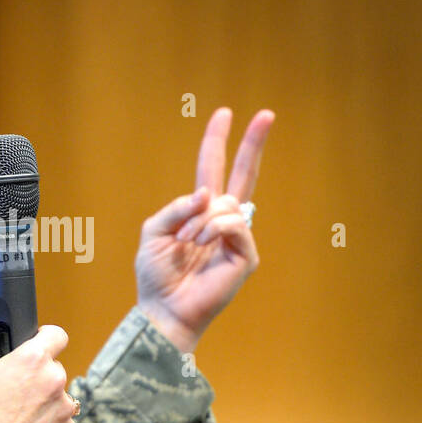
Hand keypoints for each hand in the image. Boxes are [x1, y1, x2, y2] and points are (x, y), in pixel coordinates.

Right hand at [0, 325, 79, 422]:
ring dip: (46, 405)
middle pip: (54, 370)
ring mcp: (64, 408)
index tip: (41, 345)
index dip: (47, 338)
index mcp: (32, 360)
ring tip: (21, 420)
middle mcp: (54, 380)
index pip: (57, 335)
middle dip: (39, 379)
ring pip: (59, 399)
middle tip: (18, 394)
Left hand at [134, 107, 274, 353]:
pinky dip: (211, 230)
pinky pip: (233, 224)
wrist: (163, 308)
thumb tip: (206, 194)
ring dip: (200, 220)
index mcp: (199, 212)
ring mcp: (237, 238)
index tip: (223, 113)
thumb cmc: (157, 274)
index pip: (213, 170)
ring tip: (186, 242)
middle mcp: (222, 221)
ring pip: (227, 205)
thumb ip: (177, 207)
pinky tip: (198, 246)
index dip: (216, 142)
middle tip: (267, 114)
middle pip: (244, 175)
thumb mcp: (154, 230)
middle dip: (254, 143)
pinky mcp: (246, 256)